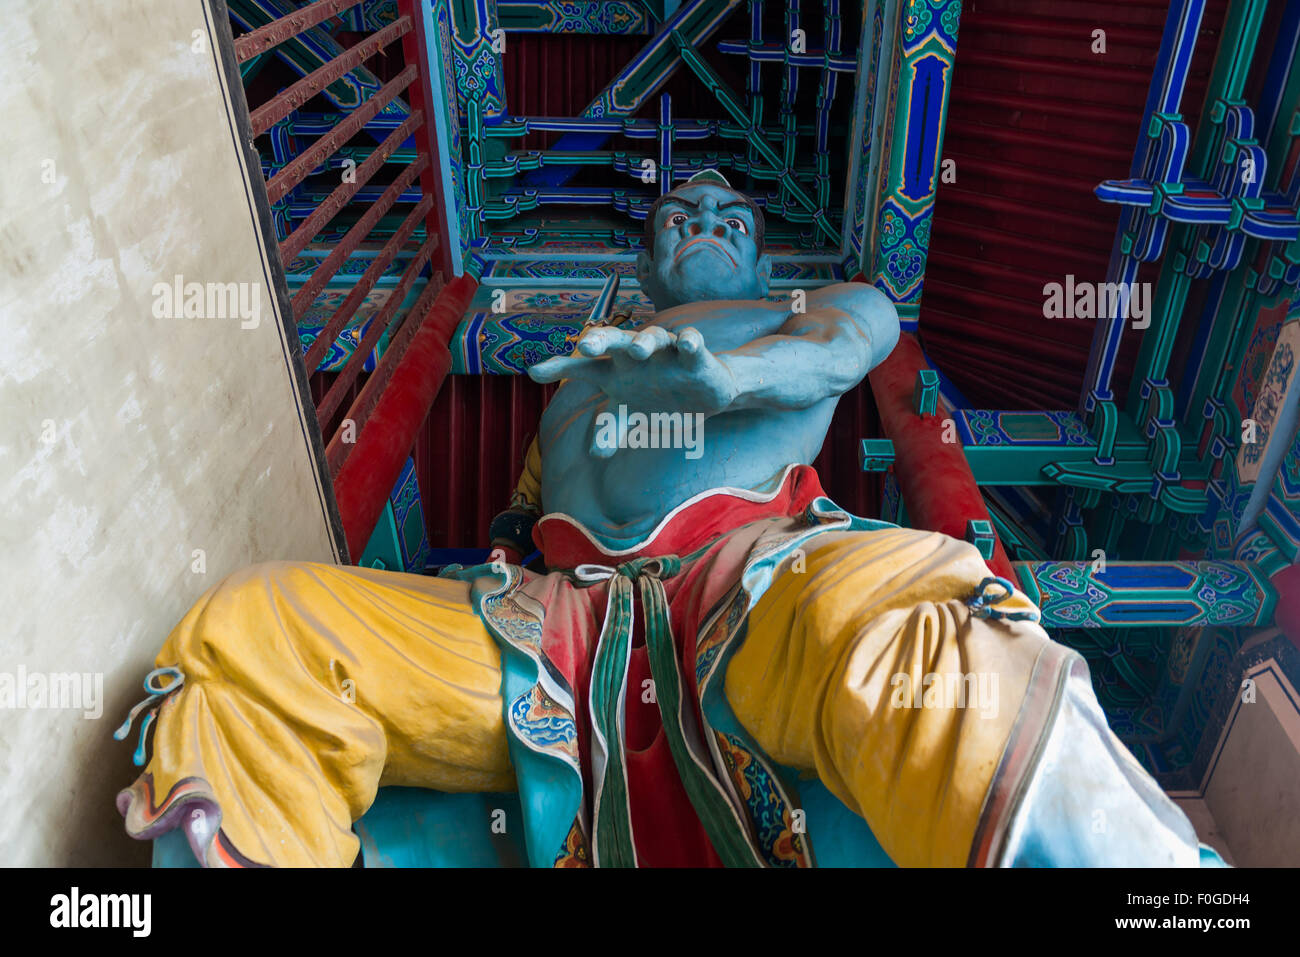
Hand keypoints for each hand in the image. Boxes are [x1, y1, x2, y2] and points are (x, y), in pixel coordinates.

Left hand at [528, 325, 737, 455]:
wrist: (704, 393)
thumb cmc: (659, 398)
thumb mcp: (633, 414)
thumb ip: (612, 429)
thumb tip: (596, 453)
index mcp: (616, 373)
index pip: (583, 368)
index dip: (559, 367)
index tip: (534, 373)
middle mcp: (636, 357)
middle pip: (614, 341)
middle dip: (600, 341)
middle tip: (586, 347)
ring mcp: (665, 352)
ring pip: (651, 337)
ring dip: (644, 342)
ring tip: (639, 350)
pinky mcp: (694, 354)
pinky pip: (691, 342)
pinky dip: (690, 341)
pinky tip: (687, 342)